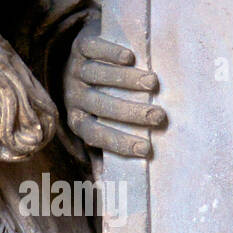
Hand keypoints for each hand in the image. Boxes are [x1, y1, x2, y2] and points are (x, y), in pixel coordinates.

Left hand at [63, 20, 166, 157]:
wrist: (80, 54)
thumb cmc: (96, 95)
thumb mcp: (95, 122)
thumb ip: (102, 148)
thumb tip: (106, 186)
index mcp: (78, 119)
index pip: (96, 135)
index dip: (118, 143)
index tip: (147, 149)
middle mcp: (74, 95)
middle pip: (100, 105)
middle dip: (129, 112)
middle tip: (158, 115)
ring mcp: (75, 69)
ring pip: (98, 76)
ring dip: (125, 80)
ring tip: (153, 83)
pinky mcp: (79, 46)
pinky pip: (92, 49)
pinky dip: (109, 52)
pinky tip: (130, 57)